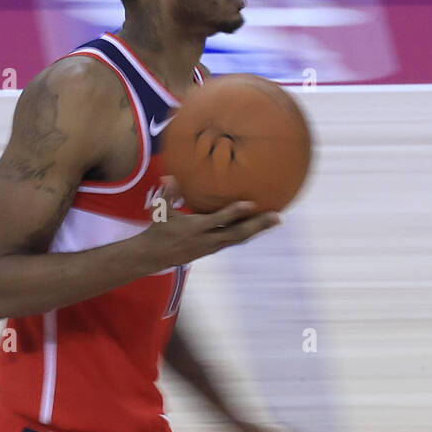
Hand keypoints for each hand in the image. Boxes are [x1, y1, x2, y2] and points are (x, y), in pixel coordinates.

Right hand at [138, 175, 280, 271]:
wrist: (154, 256)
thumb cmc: (158, 229)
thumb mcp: (160, 210)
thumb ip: (168, 193)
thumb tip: (171, 175)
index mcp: (195, 228)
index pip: (218, 220)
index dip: (234, 212)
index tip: (251, 203)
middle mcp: (207, 239)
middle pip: (237, 233)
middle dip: (257, 225)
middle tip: (277, 217)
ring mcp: (212, 246)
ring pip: (239, 238)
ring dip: (258, 230)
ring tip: (276, 220)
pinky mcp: (213, 249)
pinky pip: (234, 240)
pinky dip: (248, 233)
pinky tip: (260, 226)